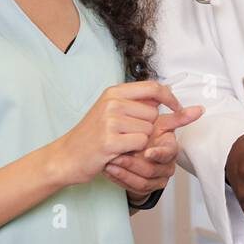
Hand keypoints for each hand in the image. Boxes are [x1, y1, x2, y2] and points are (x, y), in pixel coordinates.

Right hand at [50, 81, 186, 186]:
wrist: (66, 156)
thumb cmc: (92, 135)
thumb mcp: (111, 110)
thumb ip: (137, 102)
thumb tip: (168, 93)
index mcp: (114, 92)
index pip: (153, 87)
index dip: (170, 97)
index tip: (177, 107)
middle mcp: (112, 103)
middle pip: (153, 114)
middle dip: (147, 128)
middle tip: (125, 135)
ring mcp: (110, 121)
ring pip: (148, 130)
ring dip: (139, 141)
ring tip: (119, 142)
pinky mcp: (110, 140)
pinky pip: (140, 143)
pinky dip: (134, 150)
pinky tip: (118, 151)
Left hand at [106, 103, 204, 201]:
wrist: (140, 150)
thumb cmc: (149, 134)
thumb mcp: (161, 123)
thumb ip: (177, 116)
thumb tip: (200, 108)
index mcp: (171, 149)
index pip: (168, 154)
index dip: (159, 154)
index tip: (147, 152)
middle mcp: (167, 166)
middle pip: (152, 170)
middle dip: (133, 163)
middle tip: (117, 154)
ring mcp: (157, 178)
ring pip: (142, 181)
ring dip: (125, 172)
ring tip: (110, 161)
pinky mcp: (145, 188)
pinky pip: (133, 187)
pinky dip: (120, 179)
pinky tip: (110, 169)